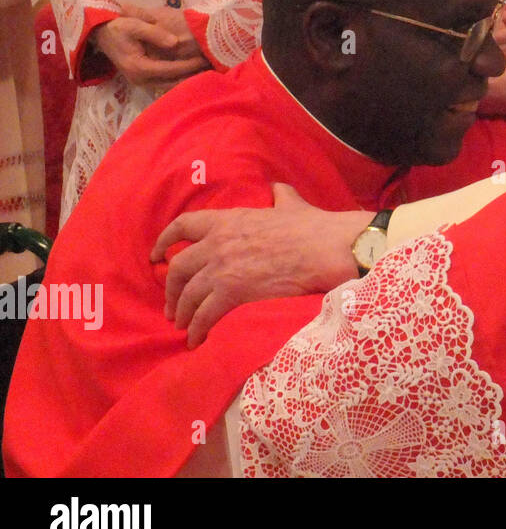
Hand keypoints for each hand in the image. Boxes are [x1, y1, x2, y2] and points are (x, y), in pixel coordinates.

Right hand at [93, 5, 208, 89]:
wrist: (102, 35)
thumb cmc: (119, 28)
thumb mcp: (134, 24)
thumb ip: (154, 32)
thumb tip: (175, 42)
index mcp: (138, 67)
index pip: (170, 69)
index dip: (188, 65)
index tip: (204, 58)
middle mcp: (140, 79)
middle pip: (173, 82)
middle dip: (192, 75)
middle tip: (212, 67)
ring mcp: (141, 82)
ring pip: (170, 85)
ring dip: (188, 79)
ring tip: (208, 71)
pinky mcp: (144, 81)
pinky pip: (166, 83)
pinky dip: (180, 79)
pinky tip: (195, 73)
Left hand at [150, 183, 370, 347]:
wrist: (325, 249)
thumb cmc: (313, 227)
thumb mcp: (291, 204)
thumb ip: (279, 196)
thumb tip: (278, 188)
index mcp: (227, 220)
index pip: (183, 226)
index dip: (164, 242)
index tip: (156, 256)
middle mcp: (217, 244)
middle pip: (178, 269)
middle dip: (170, 290)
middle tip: (172, 305)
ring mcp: (221, 269)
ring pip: (187, 296)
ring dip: (182, 313)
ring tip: (183, 326)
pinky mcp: (231, 293)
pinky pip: (204, 316)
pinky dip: (197, 330)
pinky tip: (197, 340)